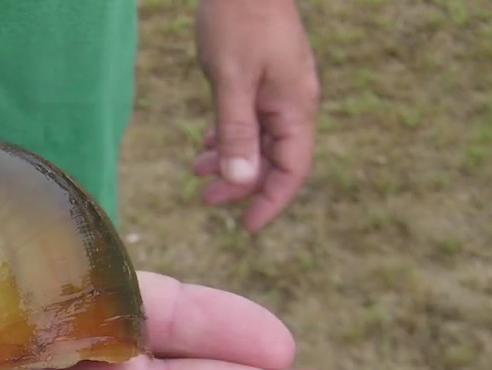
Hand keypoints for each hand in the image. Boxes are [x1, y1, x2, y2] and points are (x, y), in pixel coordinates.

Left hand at [192, 0, 320, 230]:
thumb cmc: (238, 21)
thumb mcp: (231, 80)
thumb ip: (236, 130)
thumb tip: (240, 179)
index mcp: (294, 108)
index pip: (292, 170)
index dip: (271, 201)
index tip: (247, 226)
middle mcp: (293, 104)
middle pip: (273, 160)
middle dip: (240, 184)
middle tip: (205, 200)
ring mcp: (279, 91)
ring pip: (259, 141)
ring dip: (230, 161)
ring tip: (197, 172)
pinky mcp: (263, 80)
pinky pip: (250, 120)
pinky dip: (230, 137)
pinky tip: (207, 146)